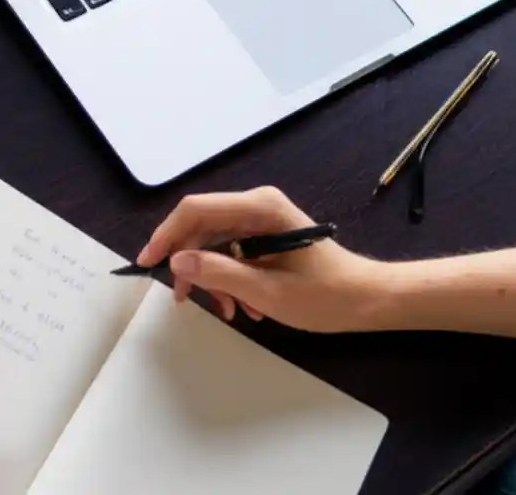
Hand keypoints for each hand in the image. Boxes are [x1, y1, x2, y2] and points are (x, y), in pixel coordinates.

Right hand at [137, 187, 392, 332]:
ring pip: (214, 243)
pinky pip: (231, 251)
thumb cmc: (325, 295)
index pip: (195, 210)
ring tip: (228, 310)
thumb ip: (219, 273)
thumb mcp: (267, 291)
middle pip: (201, 226)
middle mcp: (257, 205)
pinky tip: (242, 305)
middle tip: (186, 299)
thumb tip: (177, 262)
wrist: (367, 299)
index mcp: (259, 208)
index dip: (166, 235)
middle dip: (191, 265)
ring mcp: (261, 219)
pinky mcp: (265, 234)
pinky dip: (229, 278)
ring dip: (213, 278)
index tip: (148, 263)